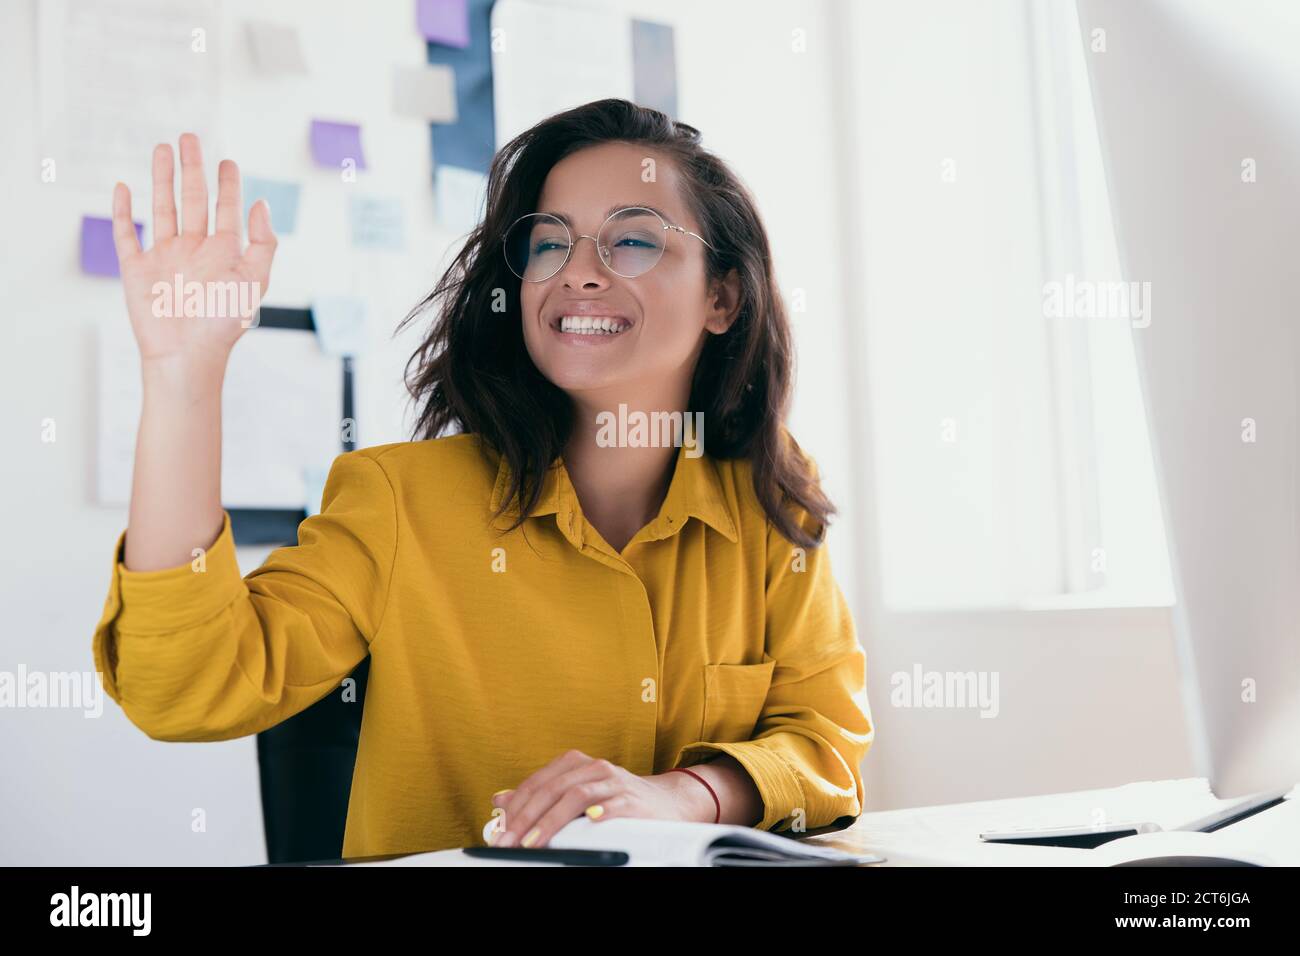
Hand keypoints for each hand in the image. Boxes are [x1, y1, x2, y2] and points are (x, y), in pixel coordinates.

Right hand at [111, 133, 277, 365]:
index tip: (228, 161)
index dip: (227, 185)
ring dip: (162, 178)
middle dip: (192, 169)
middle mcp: (194, 250)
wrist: (186, 354)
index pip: (225, 208)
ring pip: (162, 207)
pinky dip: (123, 211)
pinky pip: (127, 234)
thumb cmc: (223, 323)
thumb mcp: (254, 280)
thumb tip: (260, 204)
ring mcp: (165, 257)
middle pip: (192, 199)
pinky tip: (124, 187)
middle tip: (191, 137)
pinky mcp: (137, 268)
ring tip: (164, 148)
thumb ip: (262, 242)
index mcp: (223, 252)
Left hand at [488, 749, 715, 847]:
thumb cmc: (616, 800)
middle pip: (553, 789)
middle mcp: (595, 768)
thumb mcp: (575, 793)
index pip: (539, 781)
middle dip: (527, 817)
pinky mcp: (633, 801)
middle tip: (510, 841)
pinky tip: (584, 824)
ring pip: (577, 796)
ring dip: (551, 821)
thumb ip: (541, 795)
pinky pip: (612, 805)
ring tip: (534, 842)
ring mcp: (615, 783)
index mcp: (577, 764)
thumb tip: (500, 800)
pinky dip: (597, 814)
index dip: (517, 806)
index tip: (500, 830)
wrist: (665, 803)